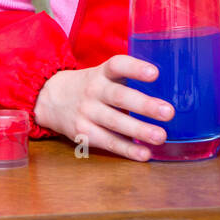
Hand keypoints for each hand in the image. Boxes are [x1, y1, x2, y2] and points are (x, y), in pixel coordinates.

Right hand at [32, 55, 173, 161]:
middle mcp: (93, 91)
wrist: (50, 99)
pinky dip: (127, 150)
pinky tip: (144, 153)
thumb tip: (170, 91)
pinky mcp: (83, 133)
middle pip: (119, 97)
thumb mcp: (104, 75)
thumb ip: (128, 80)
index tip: (155, 73)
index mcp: (102, 73)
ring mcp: (87, 113)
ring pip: (115, 123)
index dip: (136, 68)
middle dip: (144, 105)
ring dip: (139, 131)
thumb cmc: (90, 86)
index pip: (118, 65)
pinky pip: (108, 142)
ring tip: (161, 136)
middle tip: (168, 112)